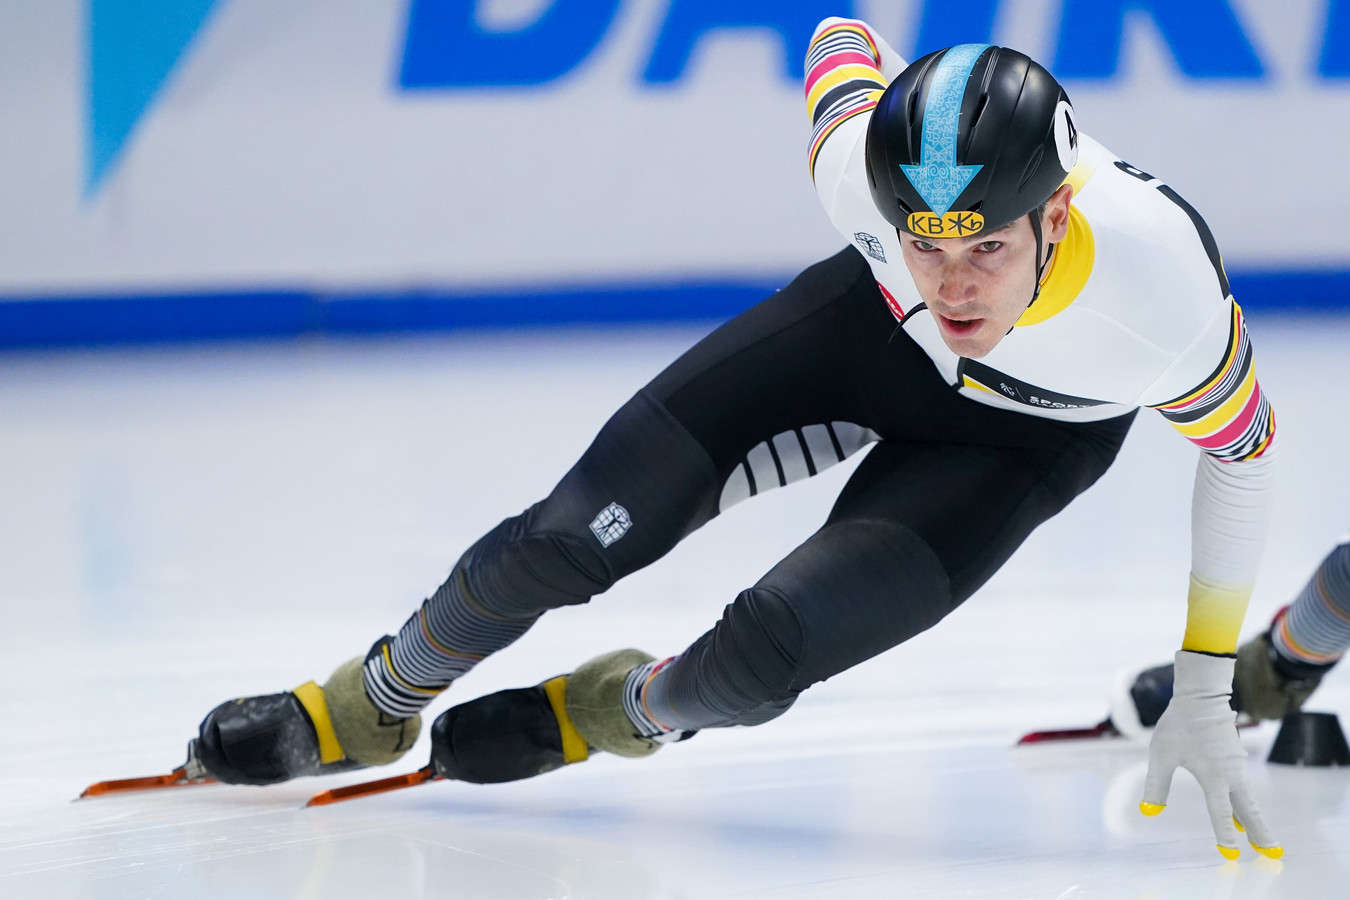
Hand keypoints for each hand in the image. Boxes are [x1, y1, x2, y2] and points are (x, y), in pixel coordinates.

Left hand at [1140, 650, 1281, 859]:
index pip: (1220, 813)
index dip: (1224, 835)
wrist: (1202, 696)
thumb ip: (1156, 784)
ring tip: (1257, 839)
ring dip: (1253, 820)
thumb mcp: (1161, 754)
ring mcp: (1236, 765)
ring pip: (1247, 799)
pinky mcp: (1235, 758)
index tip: (1231, 854)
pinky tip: (1239, 811)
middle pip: (1249, 810)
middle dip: (1260, 833)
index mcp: (1214, 777)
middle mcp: (1230, 774)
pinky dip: (1244, 803)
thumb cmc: (1179, 724)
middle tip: (1272, 854)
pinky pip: (1241, 787)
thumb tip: (1149, 811)